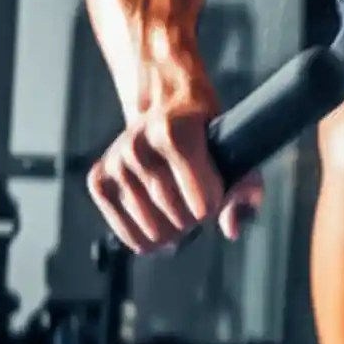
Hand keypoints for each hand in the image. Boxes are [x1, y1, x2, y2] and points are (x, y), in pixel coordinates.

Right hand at [87, 107, 263, 252]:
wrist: (165, 105)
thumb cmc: (204, 133)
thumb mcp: (233, 149)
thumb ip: (245, 187)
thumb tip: (231, 229)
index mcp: (173, 133)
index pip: (202, 202)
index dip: (214, 204)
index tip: (214, 193)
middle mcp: (137, 145)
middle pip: (179, 218)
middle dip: (194, 217)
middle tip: (195, 201)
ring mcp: (115, 163)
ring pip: (154, 230)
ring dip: (173, 229)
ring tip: (178, 208)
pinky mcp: (98, 180)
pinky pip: (128, 234)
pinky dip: (147, 237)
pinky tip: (158, 221)